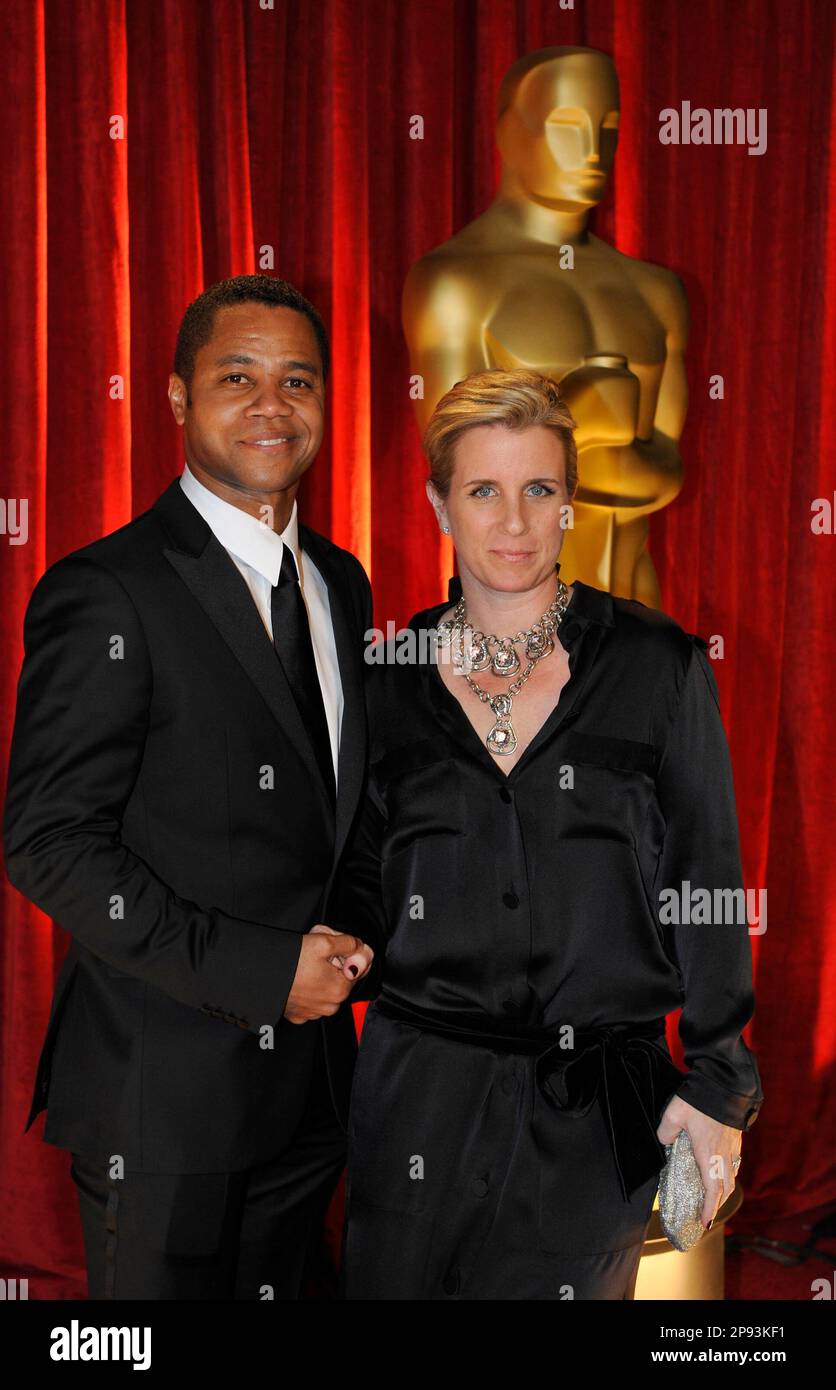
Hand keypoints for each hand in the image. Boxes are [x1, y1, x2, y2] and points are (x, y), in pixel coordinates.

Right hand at [283, 929, 373, 1024]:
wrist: (258, 976)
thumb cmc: (290, 960)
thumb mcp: (324, 942)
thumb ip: (349, 944)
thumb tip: (363, 950)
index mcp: (340, 989)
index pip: (354, 969)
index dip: (342, 955)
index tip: (327, 951)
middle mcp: (329, 1006)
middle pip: (339, 980)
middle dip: (330, 967)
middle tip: (312, 956)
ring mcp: (312, 1013)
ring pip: (324, 990)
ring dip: (318, 978)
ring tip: (301, 967)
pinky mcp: (297, 1016)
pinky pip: (309, 1000)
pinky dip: (305, 990)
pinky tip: (295, 979)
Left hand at [657, 1094, 741, 1228]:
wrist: (725, 1083)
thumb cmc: (699, 1100)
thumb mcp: (674, 1114)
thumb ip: (666, 1131)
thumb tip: (665, 1141)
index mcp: (709, 1154)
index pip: (712, 1189)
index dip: (709, 1208)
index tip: (705, 1223)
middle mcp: (723, 1155)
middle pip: (724, 1187)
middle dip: (716, 1204)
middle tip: (707, 1215)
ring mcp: (732, 1147)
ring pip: (730, 1176)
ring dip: (723, 1190)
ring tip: (713, 1197)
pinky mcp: (736, 1139)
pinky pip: (733, 1164)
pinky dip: (727, 1174)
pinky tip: (720, 1172)